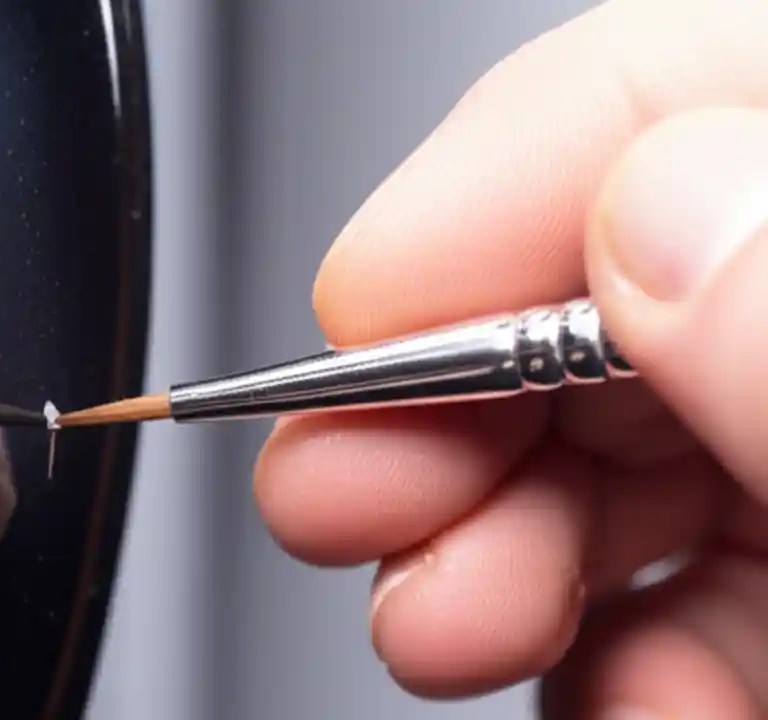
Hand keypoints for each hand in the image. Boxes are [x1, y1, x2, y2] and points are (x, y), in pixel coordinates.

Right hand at [255, 1, 767, 716]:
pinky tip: (622, 697)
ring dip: (492, 553)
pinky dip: (607, 660)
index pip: (675, 86)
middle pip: (599, 291)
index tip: (364, 313)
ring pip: (601, 452)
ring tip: (447, 626)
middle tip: (344, 494)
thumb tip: (662, 213)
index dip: (490, 183)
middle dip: (441, 405)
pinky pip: (671, 592)